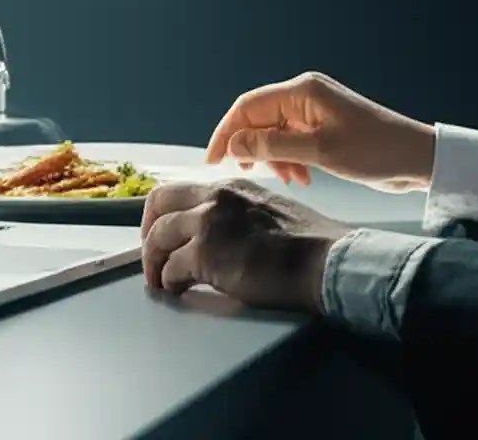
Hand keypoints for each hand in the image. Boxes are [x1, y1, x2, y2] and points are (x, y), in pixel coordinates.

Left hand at [140, 179, 350, 313]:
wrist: (329, 263)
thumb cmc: (313, 245)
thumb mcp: (270, 211)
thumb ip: (239, 214)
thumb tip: (219, 234)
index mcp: (232, 187)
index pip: (179, 190)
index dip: (163, 213)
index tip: (161, 231)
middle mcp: (216, 198)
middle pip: (158, 205)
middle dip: (147, 232)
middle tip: (151, 256)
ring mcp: (208, 223)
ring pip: (158, 238)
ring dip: (154, 263)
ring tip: (160, 281)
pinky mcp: (206, 254)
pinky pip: (172, 269)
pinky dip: (169, 283)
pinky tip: (177, 290)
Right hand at [206, 71, 435, 192]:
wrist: (416, 159)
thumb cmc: (374, 151)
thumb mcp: (320, 152)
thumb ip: (273, 147)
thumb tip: (233, 145)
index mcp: (301, 92)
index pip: (247, 107)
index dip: (225, 132)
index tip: (213, 161)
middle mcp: (304, 96)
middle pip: (257, 118)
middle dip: (249, 147)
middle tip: (245, 173)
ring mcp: (313, 111)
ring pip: (272, 132)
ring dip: (272, 157)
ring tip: (289, 179)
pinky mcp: (322, 127)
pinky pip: (290, 140)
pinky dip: (288, 159)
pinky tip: (301, 177)